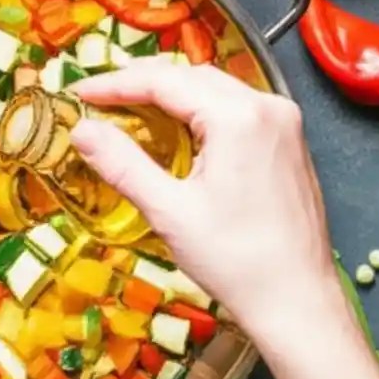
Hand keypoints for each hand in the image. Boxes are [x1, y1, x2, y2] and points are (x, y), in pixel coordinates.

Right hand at [69, 59, 337, 339]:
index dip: (116, 84)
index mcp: (238, 116)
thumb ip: (122, 164)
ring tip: (131, 108)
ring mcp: (284, 123)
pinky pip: (238, 109)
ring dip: (173, 94)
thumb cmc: (235, 260)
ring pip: (217, 90)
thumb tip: (82, 130)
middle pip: (193, 77)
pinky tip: (178, 129)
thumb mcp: (169, 211)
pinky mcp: (290, 143)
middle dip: (143, 83)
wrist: (298, 302)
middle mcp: (268, 106)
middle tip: (100, 98)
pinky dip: (201, 111)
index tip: (80, 94)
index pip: (165, 81)